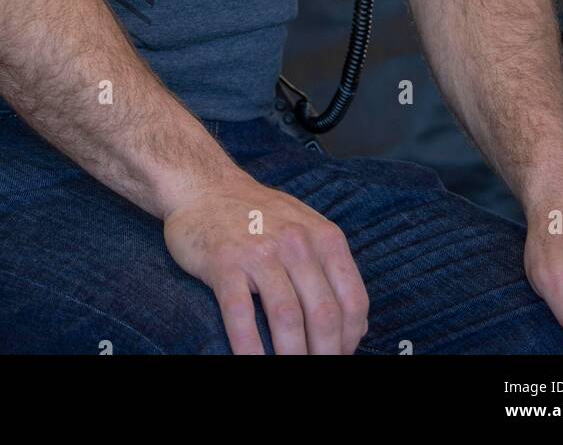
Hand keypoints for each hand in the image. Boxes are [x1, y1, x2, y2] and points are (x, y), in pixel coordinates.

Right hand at [163, 171, 368, 354]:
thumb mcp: (305, 228)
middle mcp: (297, 243)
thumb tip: (358, 325)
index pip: (353, 300)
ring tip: (291, 376)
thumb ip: (330, 270)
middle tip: (317, 372)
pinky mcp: (225, 263)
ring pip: (287, 318)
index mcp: (323, 237)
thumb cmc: (257, 214)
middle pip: (324, 315)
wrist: (205, 185)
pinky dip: (250, 349)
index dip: (351, 339)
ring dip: (292, 358)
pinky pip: (241, 316)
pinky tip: (253, 365)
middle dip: (324, 355)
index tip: (341, 356)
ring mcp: (260, 252)